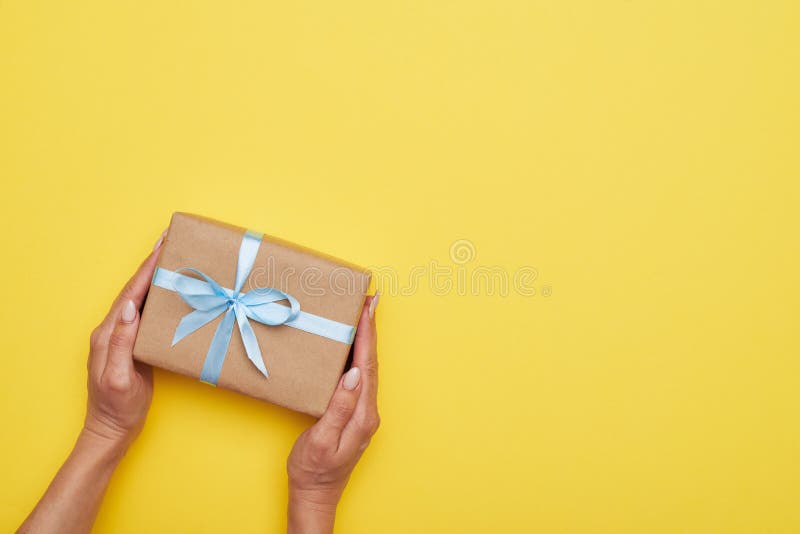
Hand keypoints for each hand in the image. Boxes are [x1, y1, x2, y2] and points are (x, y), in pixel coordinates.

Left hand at [19, 233, 164, 533]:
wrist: (112, 430)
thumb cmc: (117, 408)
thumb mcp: (119, 377)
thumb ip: (121, 342)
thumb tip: (131, 307)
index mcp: (109, 333)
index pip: (130, 293)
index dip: (146, 269)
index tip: (162, 246)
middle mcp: (113, 330)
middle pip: (134, 290)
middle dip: (152, 265)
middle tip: (170, 243)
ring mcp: (122, 337)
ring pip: (140, 299)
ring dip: (155, 278)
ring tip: (173, 260)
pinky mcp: (132, 345)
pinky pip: (147, 313)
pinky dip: (158, 297)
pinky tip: (171, 293)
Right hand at [287, 294, 380, 533]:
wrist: (315, 495)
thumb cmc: (313, 471)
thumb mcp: (320, 439)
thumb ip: (339, 407)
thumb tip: (352, 373)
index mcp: (363, 415)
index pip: (367, 366)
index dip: (368, 335)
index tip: (368, 309)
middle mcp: (368, 412)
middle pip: (371, 363)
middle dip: (371, 330)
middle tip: (370, 301)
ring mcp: (363, 413)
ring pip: (366, 369)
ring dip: (366, 341)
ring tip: (364, 315)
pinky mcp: (355, 414)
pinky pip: (359, 378)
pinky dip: (357, 356)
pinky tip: (352, 347)